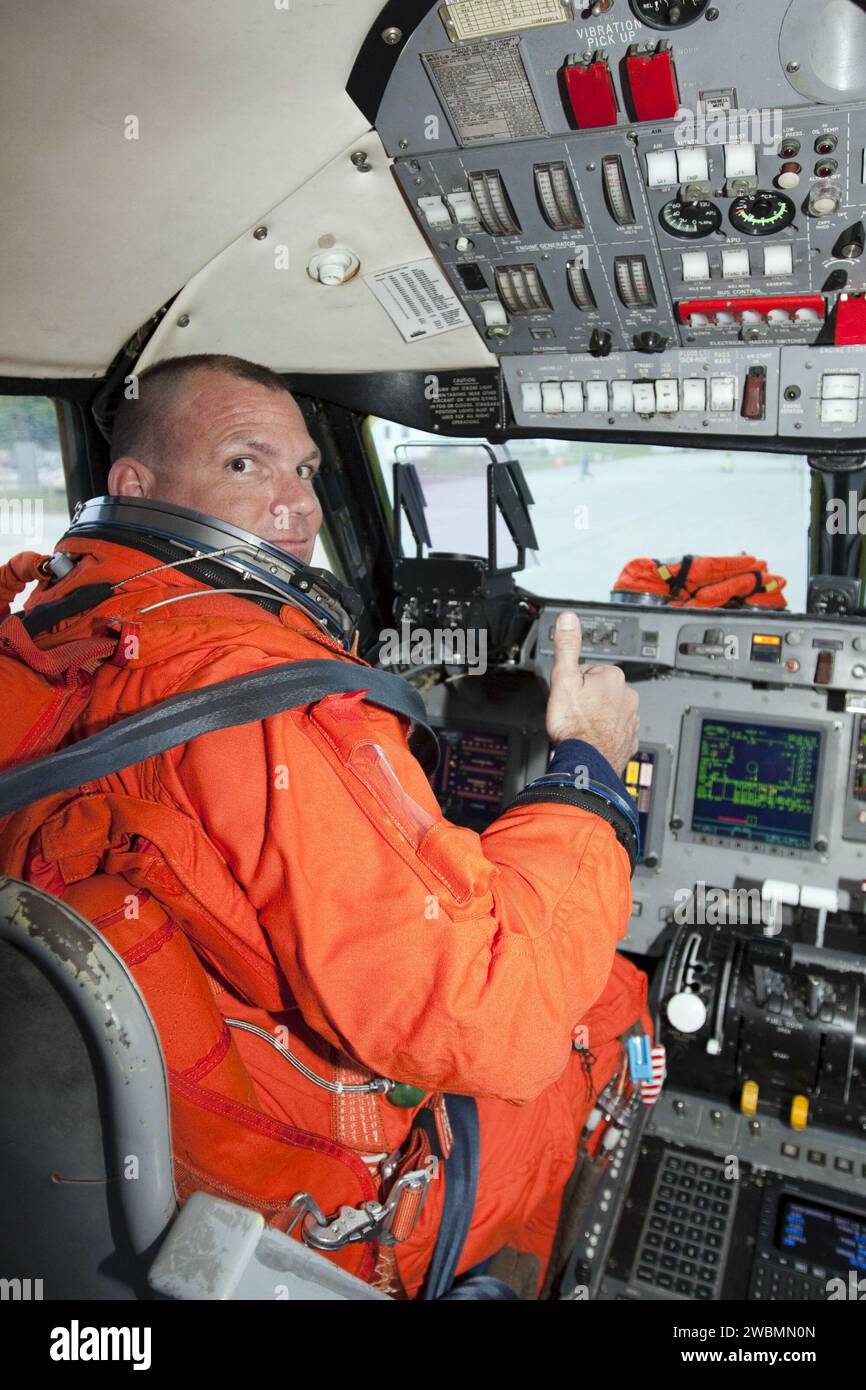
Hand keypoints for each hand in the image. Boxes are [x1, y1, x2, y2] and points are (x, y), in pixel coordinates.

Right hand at [545, 612, 639, 774]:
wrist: (586, 762)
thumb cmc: (574, 725)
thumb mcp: (563, 679)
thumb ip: (567, 647)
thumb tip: (568, 619)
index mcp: (612, 677)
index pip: (590, 671)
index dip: (575, 683)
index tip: (569, 695)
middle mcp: (628, 695)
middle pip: (601, 690)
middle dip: (588, 699)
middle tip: (574, 712)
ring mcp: (631, 718)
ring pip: (610, 710)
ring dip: (597, 716)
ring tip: (581, 726)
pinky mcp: (630, 738)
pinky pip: (616, 730)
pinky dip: (605, 733)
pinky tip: (592, 738)